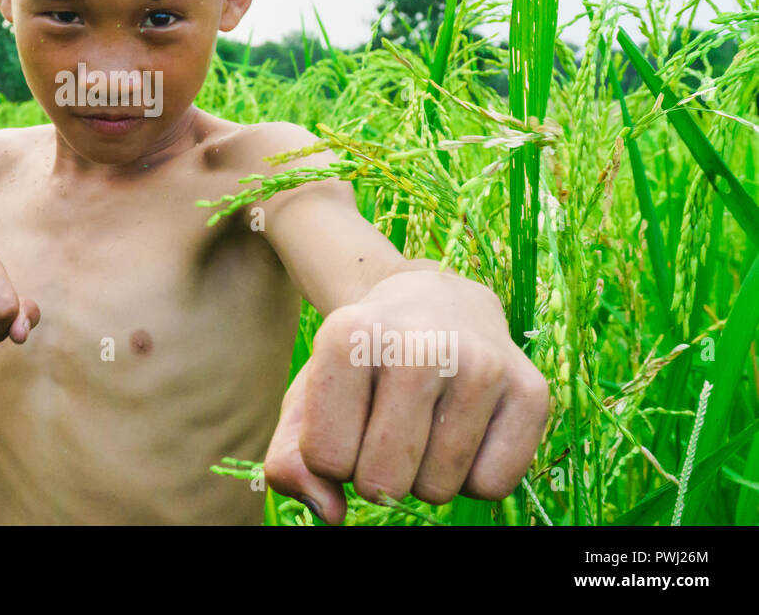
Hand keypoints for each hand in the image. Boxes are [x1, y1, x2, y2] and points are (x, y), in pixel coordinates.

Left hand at [263, 269, 549, 522]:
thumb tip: (329, 513)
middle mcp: (419, 344)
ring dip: (423, 476)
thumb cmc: (363, 365)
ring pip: (438, 490)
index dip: (331, 456)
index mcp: (348, 335)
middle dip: (375, 475)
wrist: (437, 303)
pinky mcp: (530, 390)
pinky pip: (492, 487)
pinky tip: (464, 429)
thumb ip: (288, 460)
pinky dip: (472, 476)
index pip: (325, 458)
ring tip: (425, 423)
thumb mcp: (308, 398)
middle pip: (381, 481)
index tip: (345, 419)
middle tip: (385, 428)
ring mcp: (481, 364)